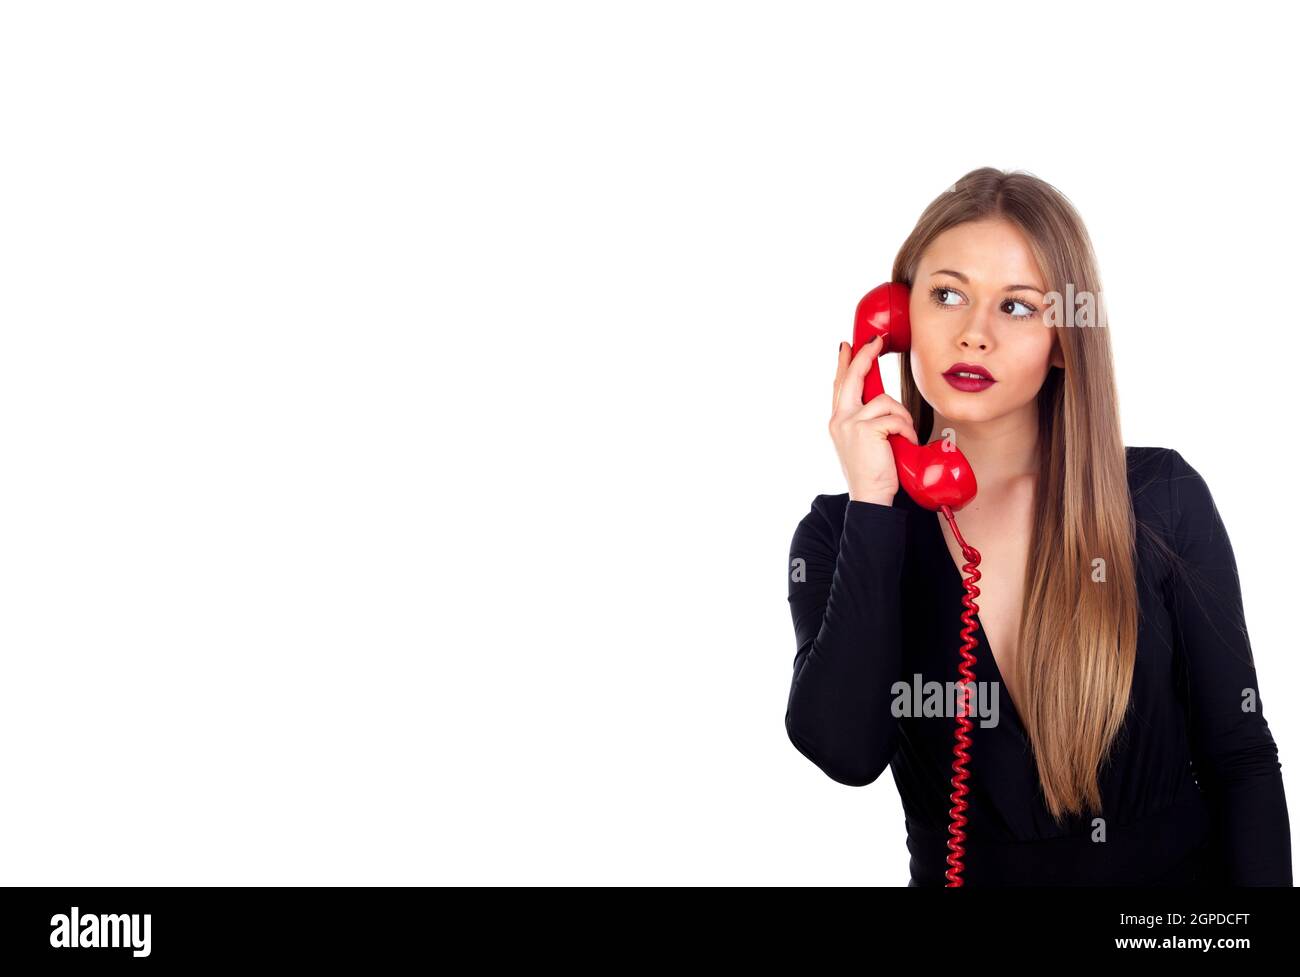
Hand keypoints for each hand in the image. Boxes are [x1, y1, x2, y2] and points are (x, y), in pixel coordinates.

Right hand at [829, 338, 918, 505]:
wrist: (870, 498)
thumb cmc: (873, 473)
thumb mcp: (863, 442)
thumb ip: (866, 420)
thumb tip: (881, 402)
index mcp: (838, 421)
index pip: (839, 385)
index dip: (844, 363)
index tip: (847, 346)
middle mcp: (839, 419)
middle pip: (852, 377)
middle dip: (865, 356)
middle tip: (875, 342)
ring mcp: (850, 423)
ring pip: (885, 400)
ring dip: (902, 416)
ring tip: (903, 435)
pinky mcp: (866, 429)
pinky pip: (895, 417)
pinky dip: (906, 429)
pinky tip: (904, 442)